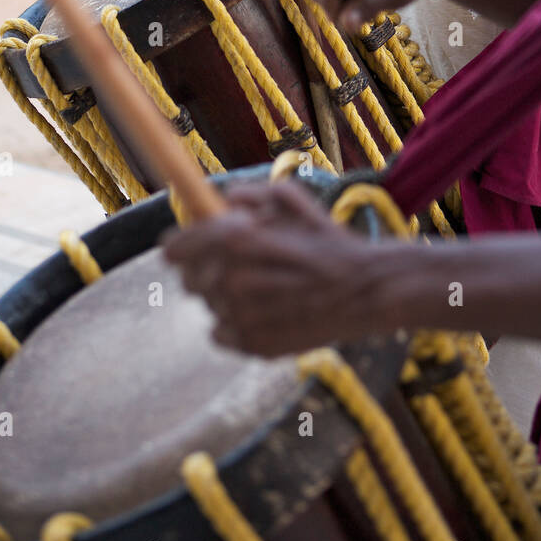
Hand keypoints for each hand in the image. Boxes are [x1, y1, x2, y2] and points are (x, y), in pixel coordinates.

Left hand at [165, 180, 373, 355]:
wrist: (366, 291)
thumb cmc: (329, 242)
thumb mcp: (293, 200)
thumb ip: (251, 194)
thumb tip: (224, 201)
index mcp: (235, 239)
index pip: (175, 250)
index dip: (176, 247)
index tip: (178, 248)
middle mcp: (230, 279)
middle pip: (188, 280)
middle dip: (206, 269)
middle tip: (239, 265)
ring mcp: (240, 317)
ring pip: (209, 305)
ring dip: (227, 296)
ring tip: (266, 289)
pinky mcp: (252, 346)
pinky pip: (221, 333)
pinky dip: (236, 324)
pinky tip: (267, 312)